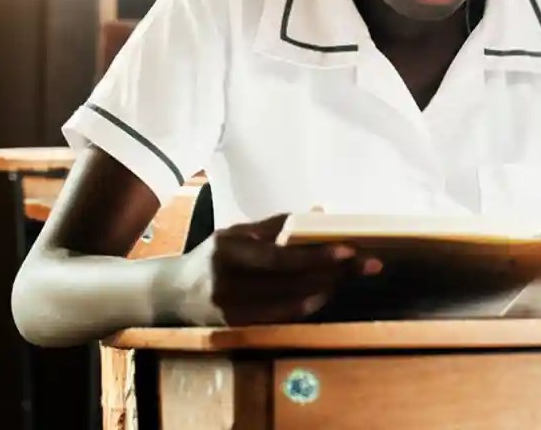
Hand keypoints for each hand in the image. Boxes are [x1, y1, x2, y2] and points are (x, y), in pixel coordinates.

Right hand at [205, 213, 381, 325]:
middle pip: (292, 280)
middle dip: (335, 272)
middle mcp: (229, 281)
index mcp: (229, 249)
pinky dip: (308, 305)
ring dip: (327, 287)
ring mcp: (232, 308)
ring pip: (291, 301)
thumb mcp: (236, 233)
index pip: (280, 256)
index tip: (349, 251)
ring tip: (352, 276)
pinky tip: (326, 294)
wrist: (171, 294)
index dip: (316, 255)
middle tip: (369, 264)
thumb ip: (275, 225)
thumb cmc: (213, 256)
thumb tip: (319, 212)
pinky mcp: (237, 327)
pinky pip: (281, 317)